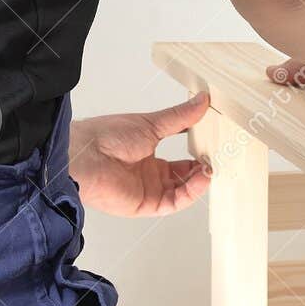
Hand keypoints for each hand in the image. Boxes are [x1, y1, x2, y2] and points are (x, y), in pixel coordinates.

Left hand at [68, 93, 211, 216]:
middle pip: (184, 175)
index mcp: (148, 154)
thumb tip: (201, 101)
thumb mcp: (150, 124)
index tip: (214, 142)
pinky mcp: (147, 205)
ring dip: (200, 179)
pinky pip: (175, 202)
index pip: (181, 157)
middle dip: (202, 167)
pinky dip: (191, 191)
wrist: (85, 155)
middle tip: (219, 155)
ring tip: (213, 165)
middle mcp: (149, 174)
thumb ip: (179, 117)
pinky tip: (202, 177)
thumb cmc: (107, 136)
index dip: (198, 152)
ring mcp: (148, 190)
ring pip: (183, 190)